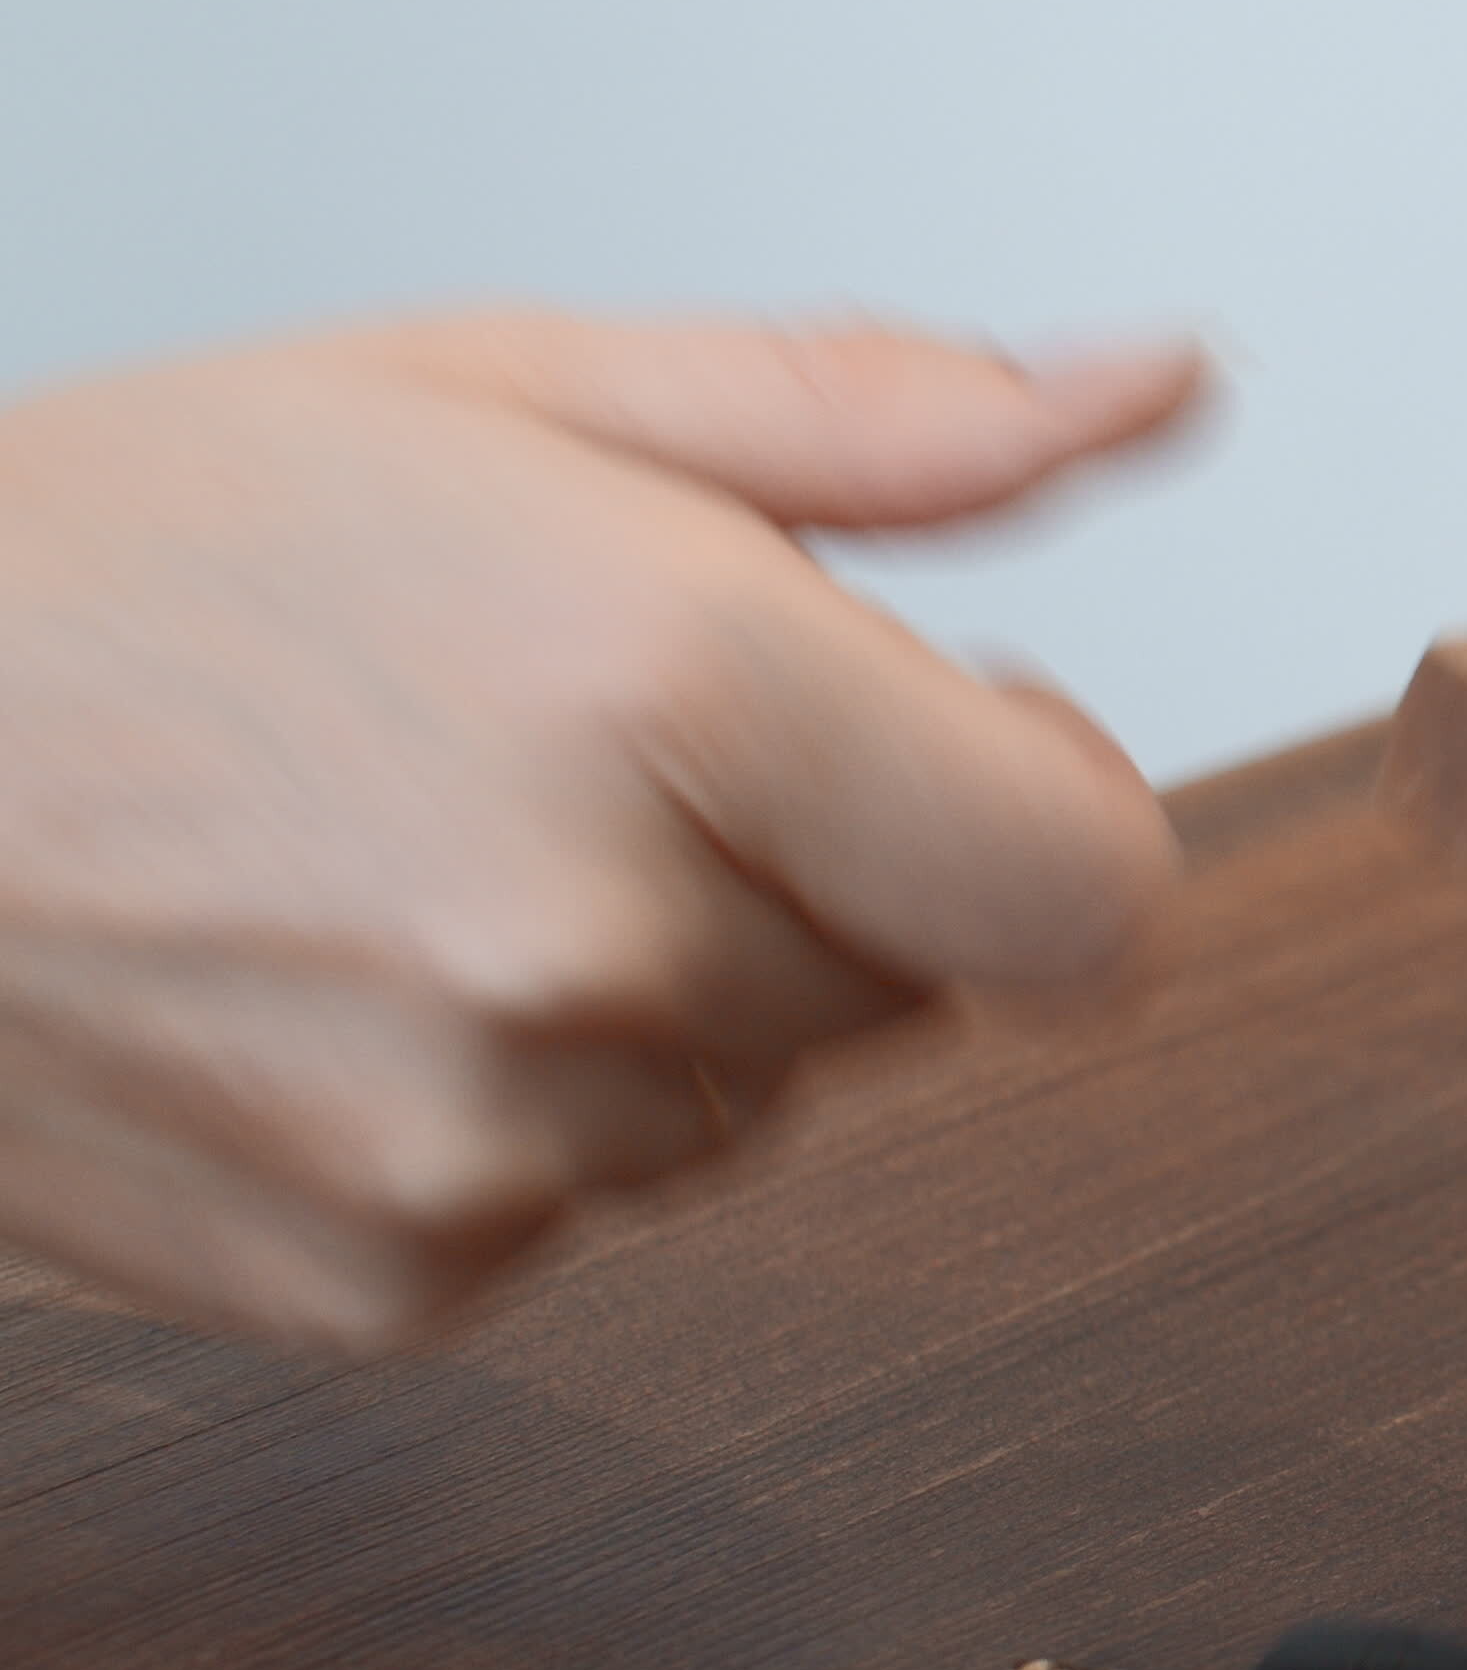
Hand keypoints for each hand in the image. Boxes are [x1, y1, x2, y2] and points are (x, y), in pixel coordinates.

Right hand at [0, 310, 1202, 1348]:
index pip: (1094, 885)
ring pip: (764, 1095)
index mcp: (673, 687)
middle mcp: (601, 945)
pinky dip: (524, 1110)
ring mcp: (500, 1145)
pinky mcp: (408, 1282)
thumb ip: (882, 420)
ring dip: (668, 989)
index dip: (1047, 806)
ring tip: (416, 850)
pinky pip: (600, 1204)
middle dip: (816, 860)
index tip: (959, 740)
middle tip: (574, 742)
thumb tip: (1157, 386)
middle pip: (923, 977)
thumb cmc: (106, 566)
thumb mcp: (509, 393)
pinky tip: (345, 981)